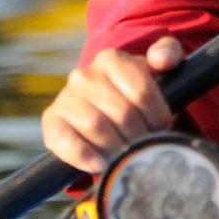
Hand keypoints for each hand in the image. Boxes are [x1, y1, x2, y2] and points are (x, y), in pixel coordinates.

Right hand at [41, 36, 184, 172]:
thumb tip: (163, 60)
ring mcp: (64, 98)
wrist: (102, 109)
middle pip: (121, 112)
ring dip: (116, 147)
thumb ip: (167, 53)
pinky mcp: (51, 122)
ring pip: (95, 125)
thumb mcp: (156, 68)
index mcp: (111, 59)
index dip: (157, 115)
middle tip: (148, 148)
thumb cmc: (134, 90)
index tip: (163, 127)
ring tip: (128, 157)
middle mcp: (83, 75)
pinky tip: (100, 164)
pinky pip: (65, 141)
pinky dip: (85, 156)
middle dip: (139, 135)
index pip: (141, 90)